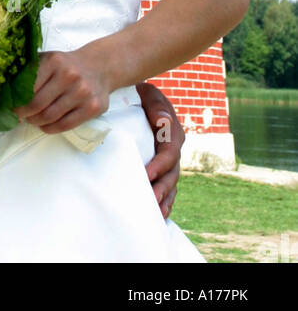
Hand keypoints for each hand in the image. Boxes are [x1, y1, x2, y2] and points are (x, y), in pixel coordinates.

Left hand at [14, 48, 109, 133]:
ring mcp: (83, 92)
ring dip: (36, 122)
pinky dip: (50, 128)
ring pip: (50, 117)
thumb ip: (28, 70)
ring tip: (32, 119)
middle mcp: (70, 76)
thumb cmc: (66, 65)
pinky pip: (65, 125)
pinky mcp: (93, 107)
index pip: (28, 87)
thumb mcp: (47, 59)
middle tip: (19, 116)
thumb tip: (5, 90)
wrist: (99, 66)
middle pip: (38, 105)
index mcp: (54, 61)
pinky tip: (45, 125)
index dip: (16, 101)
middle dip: (24, 114)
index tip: (10, 106)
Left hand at [136, 82, 184, 219]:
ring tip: (156, 214)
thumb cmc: (141, 95)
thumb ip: (157, 106)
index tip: (147, 174)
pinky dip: (165, 201)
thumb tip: (163, 121)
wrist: (136, 98)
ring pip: (170, 184)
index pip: (169, 153)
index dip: (160, 165)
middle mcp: (173, 149)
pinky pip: (167, 188)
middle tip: (151, 200)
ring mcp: (169, 161)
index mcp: (173, 133)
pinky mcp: (161, 168)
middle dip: (162, 188)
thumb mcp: (149, 94)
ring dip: (164, 199)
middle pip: (171, 173)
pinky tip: (159, 215)